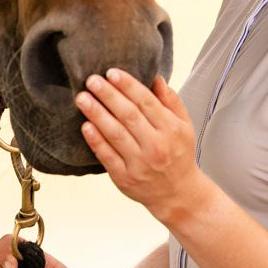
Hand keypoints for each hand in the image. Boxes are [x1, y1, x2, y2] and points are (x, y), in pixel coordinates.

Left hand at [75, 70, 203, 223]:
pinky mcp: (125, 178)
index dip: (128, 85)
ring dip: (97, 114)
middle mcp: (156, 146)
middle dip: (108, 95)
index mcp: (171, 130)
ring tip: (82, 98)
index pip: (146, 102)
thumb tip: (155, 77)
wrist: (178, 194)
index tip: (111, 72)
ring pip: (115, 134)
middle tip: (92, 80)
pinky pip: (107, 156)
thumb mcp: (184, 126)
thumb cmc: (179, 154)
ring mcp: (140, 164)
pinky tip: (85, 125)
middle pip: (128, 116)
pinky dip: (96, 140)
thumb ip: (171, 101)